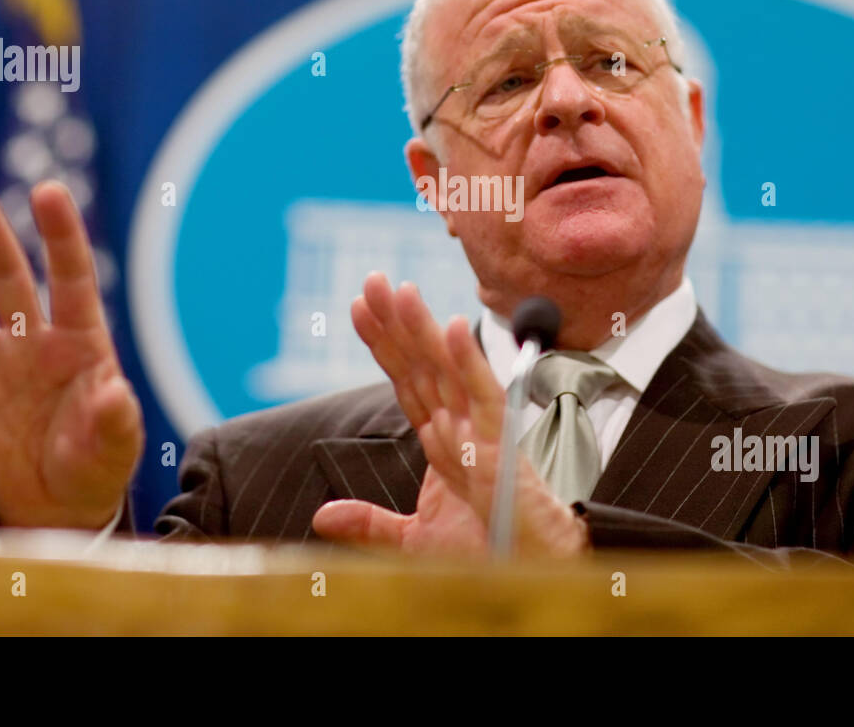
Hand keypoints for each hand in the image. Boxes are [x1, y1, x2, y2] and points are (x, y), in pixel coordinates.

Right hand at [0, 175, 141, 529]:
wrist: (57, 506)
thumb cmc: (97, 466)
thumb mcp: (116, 446)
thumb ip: (115, 419)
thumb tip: (115, 393)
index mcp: (83, 343)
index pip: (72, 277)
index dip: (60, 235)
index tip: (48, 190)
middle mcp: (36, 341)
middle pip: (10, 275)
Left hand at [311, 273, 588, 556]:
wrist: (531, 574)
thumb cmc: (488, 553)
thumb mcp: (413, 542)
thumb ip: (369, 524)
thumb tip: (321, 514)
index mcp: (440, 440)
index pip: (405, 380)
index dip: (382, 343)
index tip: (357, 306)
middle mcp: (457, 426)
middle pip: (420, 364)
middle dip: (395, 321)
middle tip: (371, 279)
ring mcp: (479, 431)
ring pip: (445, 370)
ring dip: (423, 329)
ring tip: (401, 290)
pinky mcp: (501, 445)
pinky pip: (482, 396)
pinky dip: (468, 362)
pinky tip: (454, 328)